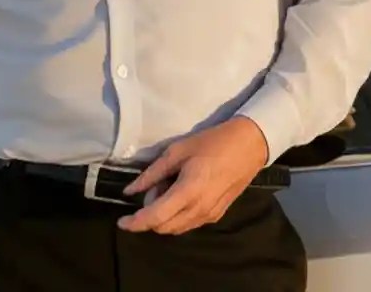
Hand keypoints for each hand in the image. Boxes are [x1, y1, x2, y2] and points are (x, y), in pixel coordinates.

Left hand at [116, 116, 268, 234]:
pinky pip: (189, 224)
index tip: (121, 222)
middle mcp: (199, 210)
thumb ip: (152, 173)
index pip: (155, 218)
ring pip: (176, 229)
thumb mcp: (177, 151)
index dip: (135, 223)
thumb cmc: (212, 143)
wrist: (249, 146)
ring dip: (164, 216)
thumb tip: (130, 190)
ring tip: (169, 188)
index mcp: (188, 192)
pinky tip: (181, 194)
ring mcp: (209, 215)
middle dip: (150, 214)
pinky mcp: (217, 215)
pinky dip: (177, 216)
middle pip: (163, 227)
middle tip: (155, 187)